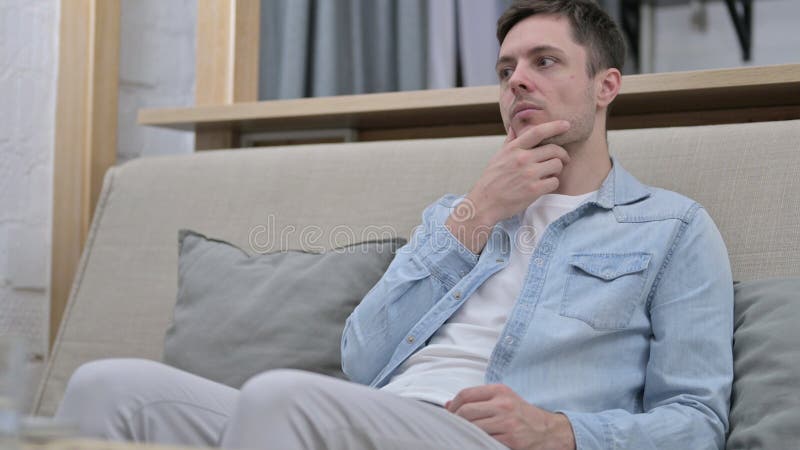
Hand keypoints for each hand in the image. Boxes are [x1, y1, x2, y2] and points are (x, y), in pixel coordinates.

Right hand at [445, 121, 570, 253]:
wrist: (484, 203)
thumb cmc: (491, 180)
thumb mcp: (498, 156)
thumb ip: (510, 142)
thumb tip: (514, 127)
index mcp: (513, 149)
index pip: (537, 132)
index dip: (554, 126)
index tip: (566, 125)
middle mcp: (522, 159)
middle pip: (554, 150)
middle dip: (562, 154)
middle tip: (564, 159)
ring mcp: (529, 174)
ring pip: (557, 165)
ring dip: (557, 170)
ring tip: (550, 174)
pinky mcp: (534, 190)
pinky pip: (555, 182)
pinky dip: (552, 184)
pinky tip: (544, 185)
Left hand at [445, 384, 575, 449]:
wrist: (549, 432)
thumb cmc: (522, 415)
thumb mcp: (503, 400)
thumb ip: (478, 400)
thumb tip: (448, 405)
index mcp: (500, 391)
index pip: (466, 395)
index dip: (453, 406)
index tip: (450, 415)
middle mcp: (503, 404)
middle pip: (466, 411)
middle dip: (455, 421)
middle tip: (453, 428)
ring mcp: (507, 422)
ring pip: (473, 427)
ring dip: (464, 433)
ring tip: (463, 435)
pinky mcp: (511, 439)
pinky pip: (484, 441)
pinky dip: (476, 442)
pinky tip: (475, 442)